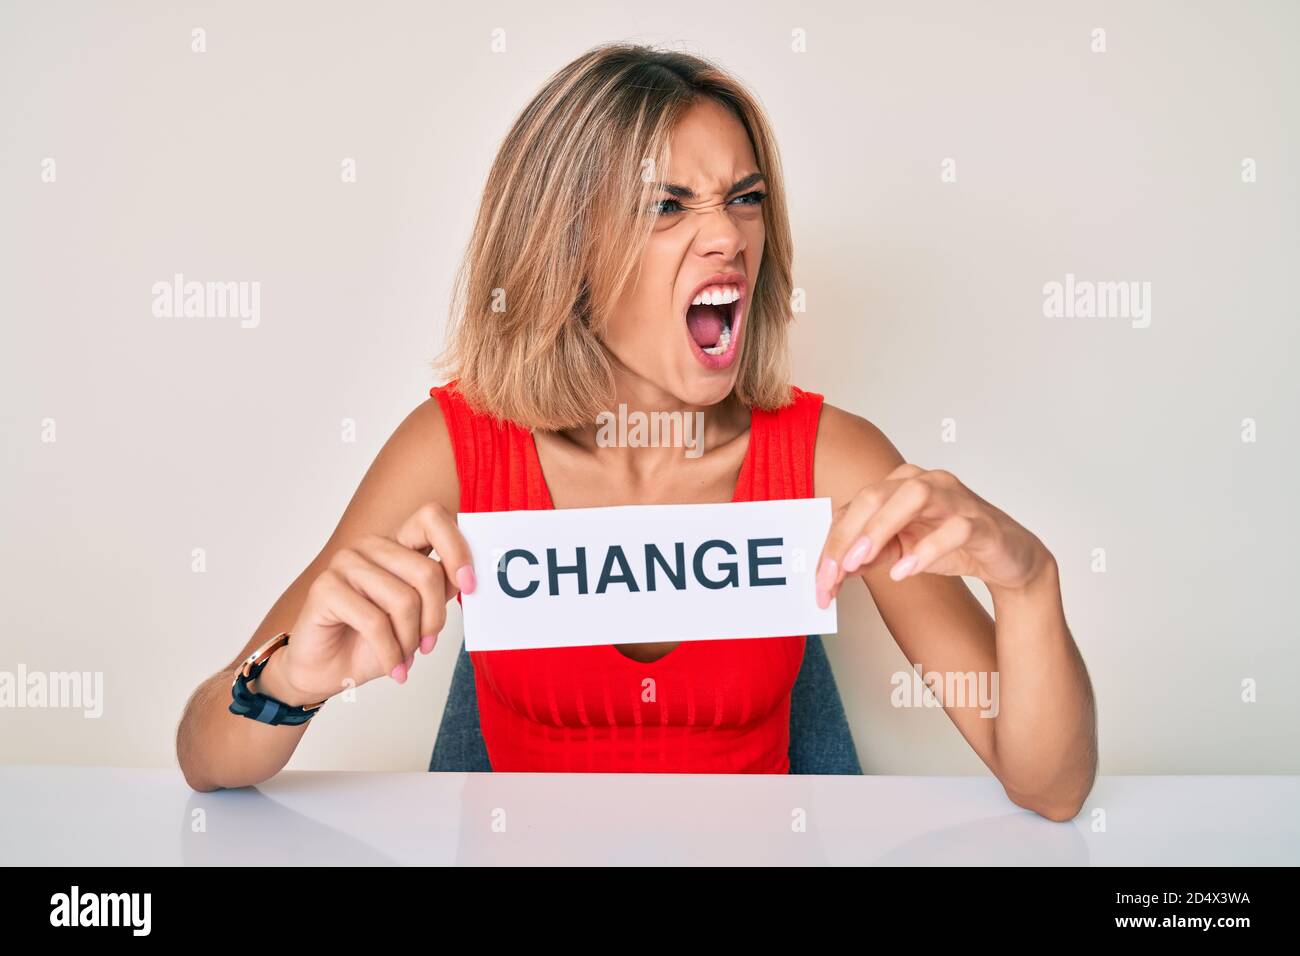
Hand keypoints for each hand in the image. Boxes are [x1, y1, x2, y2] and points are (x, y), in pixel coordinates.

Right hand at [273, 503, 475, 702]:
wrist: (329, 670)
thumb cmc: (372, 641)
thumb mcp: (419, 615)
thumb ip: (440, 589)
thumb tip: (469, 576)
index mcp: (396, 544)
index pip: (432, 518)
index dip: (457, 549)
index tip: (470, 585)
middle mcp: (370, 547)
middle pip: (426, 571)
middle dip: (434, 618)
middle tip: (428, 644)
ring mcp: (345, 563)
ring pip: (403, 599)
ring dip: (410, 640)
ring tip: (405, 658)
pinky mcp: (325, 587)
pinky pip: (374, 622)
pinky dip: (390, 653)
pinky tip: (393, 667)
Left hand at [815, 463, 1050, 606]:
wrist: (1010, 559)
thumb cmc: (953, 546)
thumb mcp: (901, 552)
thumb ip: (869, 554)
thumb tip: (834, 569)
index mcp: (899, 485)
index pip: (855, 508)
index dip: (833, 543)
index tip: (821, 582)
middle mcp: (926, 482)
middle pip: (875, 495)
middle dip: (848, 535)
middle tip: (834, 571)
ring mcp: (955, 498)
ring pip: (913, 496)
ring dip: (881, 528)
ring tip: (861, 561)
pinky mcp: (981, 521)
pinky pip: (953, 528)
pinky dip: (926, 549)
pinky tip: (905, 571)